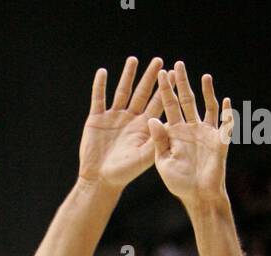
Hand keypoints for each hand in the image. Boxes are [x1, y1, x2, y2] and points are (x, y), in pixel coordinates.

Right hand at [78, 56, 165, 190]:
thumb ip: (156, 140)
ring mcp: (113, 117)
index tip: (173, 73)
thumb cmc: (125, 173)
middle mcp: (130, 119)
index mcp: (143, 127)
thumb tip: (166, 121)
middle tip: (158, 60)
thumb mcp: (144, 158)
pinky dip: (100, 86)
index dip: (165, 89)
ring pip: (122, 91)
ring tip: (134, 60)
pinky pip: (98, 98)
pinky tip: (103, 72)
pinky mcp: (97, 119)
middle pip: (142, 93)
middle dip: (150, 77)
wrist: (100, 180)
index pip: (157, 103)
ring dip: (127, 76)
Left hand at [148, 63, 232, 208]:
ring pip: (207, 107)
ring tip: (204, 76)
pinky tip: (226, 100)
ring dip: (206, 92)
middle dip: (182, 83)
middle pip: (186, 101)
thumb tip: (152, 119)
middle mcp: (191, 128)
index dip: (166, 90)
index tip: (161, 74)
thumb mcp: (163, 162)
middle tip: (177, 64)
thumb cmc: (179, 182)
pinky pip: (225, 124)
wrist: (199, 197)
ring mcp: (206, 133)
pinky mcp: (220, 141)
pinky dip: (226, 113)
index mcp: (175, 132)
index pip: (169, 106)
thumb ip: (159, 141)